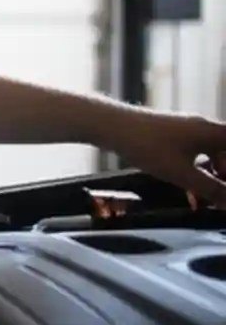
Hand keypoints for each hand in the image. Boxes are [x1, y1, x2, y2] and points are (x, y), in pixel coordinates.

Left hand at [107, 110, 225, 206]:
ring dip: (212, 175)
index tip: (225, 186)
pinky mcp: (170, 135)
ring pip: (210, 154)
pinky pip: (194, 154)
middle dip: (225, 175)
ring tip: (206, 198)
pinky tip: (188, 188)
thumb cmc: (148, 146)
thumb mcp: (182, 173)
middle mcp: (202, 127)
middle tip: (221, 198)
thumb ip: (211, 189)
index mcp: (212, 132)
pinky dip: (197, 170)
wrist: (111, 125)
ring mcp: (186, 130)